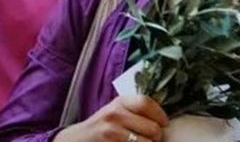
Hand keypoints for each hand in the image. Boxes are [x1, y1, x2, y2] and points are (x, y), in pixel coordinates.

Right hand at [53, 95, 167, 141]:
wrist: (75, 140)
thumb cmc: (101, 126)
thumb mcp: (116, 111)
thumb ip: (135, 110)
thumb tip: (163, 119)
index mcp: (120, 102)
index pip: (146, 103)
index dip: (160, 115)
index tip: (164, 123)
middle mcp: (114, 114)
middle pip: (151, 127)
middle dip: (157, 136)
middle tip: (154, 139)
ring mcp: (110, 131)